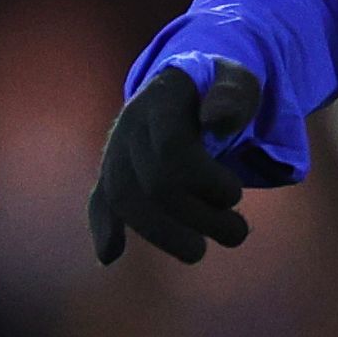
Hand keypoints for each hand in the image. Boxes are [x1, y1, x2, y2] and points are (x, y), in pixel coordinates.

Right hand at [89, 62, 267, 265]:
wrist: (185, 86)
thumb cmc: (217, 89)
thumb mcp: (238, 81)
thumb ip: (234, 95)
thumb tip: (218, 121)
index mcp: (162, 99)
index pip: (172, 149)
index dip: (206, 181)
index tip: (236, 193)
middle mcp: (131, 125)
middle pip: (153, 184)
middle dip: (198, 217)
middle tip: (237, 232)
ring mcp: (117, 149)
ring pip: (125, 201)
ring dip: (164, 235)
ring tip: (198, 252)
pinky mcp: (111, 172)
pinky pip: (99, 200)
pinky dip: (102, 228)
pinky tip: (109, 256)